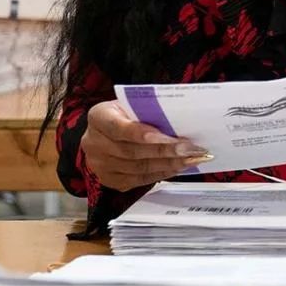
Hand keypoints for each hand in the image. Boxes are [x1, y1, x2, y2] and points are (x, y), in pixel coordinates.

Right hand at [80, 100, 211, 191]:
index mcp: (98, 117)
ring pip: (138, 168)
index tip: (169, 136)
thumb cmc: (125, 114)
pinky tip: (178, 167)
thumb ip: (149, 112)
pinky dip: (162, 173)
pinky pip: (139, 180)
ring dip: (169, 164)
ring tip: (192, 159)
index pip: (119, 127)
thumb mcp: (131, 105)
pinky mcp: (109, 179)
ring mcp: (99, 164)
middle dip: (166, 150)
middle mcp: (93, 142)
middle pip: (132, 151)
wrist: (107, 131)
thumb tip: (182, 119)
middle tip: (191, 149)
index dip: (144, 134)